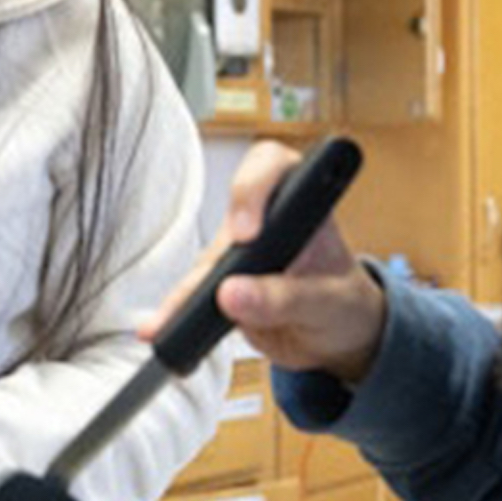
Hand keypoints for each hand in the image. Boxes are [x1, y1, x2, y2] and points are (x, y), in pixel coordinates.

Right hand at [141, 140, 386, 381]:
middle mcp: (264, 219)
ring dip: (185, 291)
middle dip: (216, 255)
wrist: (335, 334)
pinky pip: (189, 294)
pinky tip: (160, 328)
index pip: (271, 166)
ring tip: (170, 321)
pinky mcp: (218, 284)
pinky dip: (175, 313)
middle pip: (225, 218)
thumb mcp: (328, 303)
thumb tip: (232, 294)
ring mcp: (236, 252)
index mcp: (302, 204)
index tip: (249, 233)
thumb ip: (287, 298)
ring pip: (202, 262)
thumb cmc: (342, 302)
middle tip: (219, 291)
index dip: (253, 189)